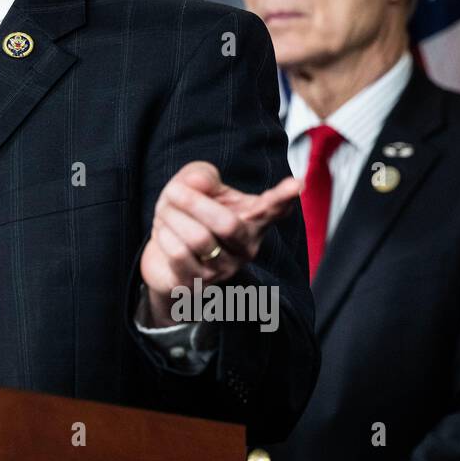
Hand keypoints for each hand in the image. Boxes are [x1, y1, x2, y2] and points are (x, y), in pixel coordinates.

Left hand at [138, 161, 300, 327]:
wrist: (161, 254)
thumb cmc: (187, 214)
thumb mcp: (195, 185)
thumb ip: (201, 175)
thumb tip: (201, 183)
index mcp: (252, 219)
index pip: (273, 209)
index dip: (284, 197)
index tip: (298, 184)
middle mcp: (245, 248)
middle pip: (227, 225)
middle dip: (194, 202)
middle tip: (174, 189)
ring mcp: (223, 270)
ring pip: (198, 239)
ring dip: (172, 217)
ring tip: (165, 212)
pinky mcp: (198, 286)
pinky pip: (179, 255)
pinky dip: (165, 236)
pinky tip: (164, 233)